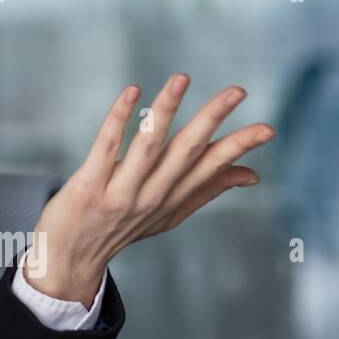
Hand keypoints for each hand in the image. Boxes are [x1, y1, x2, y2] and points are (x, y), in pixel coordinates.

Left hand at [23, 74, 276, 307]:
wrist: (70, 260)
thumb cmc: (119, 228)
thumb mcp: (168, 214)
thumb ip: (205, 189)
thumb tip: (251, 174)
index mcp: (172, 199)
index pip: (210, 168)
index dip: (239, 148)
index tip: (268, 128)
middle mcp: (150, 197)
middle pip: (186, 151)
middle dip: (212, 119)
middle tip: (238, 91)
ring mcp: (119, 193)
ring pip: (148, 145)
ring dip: (165, 110)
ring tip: (182, 79)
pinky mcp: (88, 186)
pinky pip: (106, 146)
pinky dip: (119, 118)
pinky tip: (131, 91)